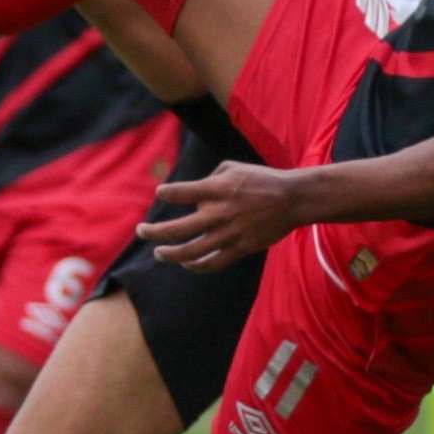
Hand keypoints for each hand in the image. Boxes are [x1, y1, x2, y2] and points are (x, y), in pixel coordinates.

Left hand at [137, 160, 303, 270]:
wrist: (292, 200)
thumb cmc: (261, 180)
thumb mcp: (234, 167)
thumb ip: (210, 177)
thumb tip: (195, 192)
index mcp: (217, 189)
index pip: (181, 192)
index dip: (166, 193)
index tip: (161, 194)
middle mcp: (219, 212)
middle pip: (177, 228)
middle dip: (153, 232)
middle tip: (141, 231)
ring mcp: (229, 233)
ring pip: (191, 252)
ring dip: (170, 254)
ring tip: (159, 253)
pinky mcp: (240, 248)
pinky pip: (212, 262)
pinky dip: (196, 265)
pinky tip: (186, 263)